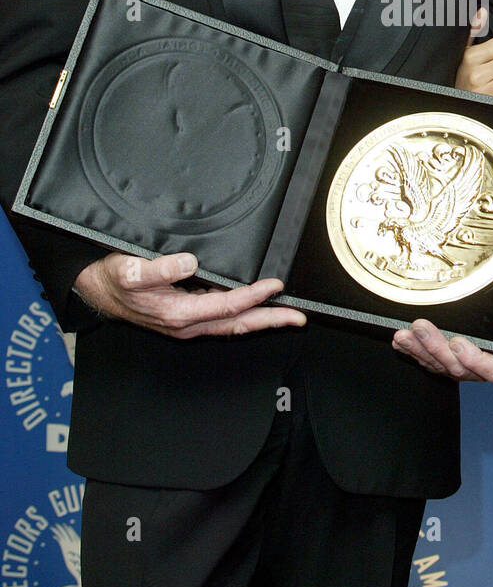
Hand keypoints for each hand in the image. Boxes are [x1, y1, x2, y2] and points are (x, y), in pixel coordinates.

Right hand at [73, 251, 305, 338]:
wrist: (100, 291)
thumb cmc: (115, 280)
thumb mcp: (131, 269)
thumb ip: (159, 268)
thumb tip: (190, 263)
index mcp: (178, 313)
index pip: (226, 305)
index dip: (252, 295)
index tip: (273, 285)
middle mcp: (187, 324)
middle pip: (237, 323)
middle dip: (270, 321)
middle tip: (298, 318)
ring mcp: (188, 323)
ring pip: (231, 323)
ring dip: (260, 319)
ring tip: (285, 314)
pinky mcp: (187, 317)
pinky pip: (221, 318)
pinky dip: (242, 314)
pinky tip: (254, 307)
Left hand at [391, 292, 492, 381]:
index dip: (474, 360)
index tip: (458, 343)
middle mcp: (483, 365)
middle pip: (459, 368)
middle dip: (438, 350)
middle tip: (423, 328)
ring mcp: (462, 363)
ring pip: (439, 365)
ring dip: (420, 350)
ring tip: (405, 333)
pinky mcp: (443, 358)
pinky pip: (426, 360)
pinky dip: (411, 351)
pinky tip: (399, 340)